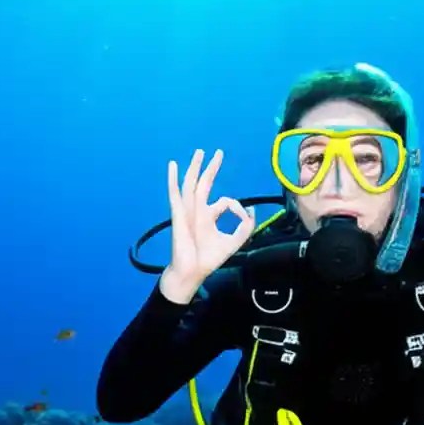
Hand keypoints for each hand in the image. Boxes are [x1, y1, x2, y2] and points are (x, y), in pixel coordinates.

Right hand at [160, 149, 255, 303]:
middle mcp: (197, 210)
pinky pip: (175, 194)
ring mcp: (187, 211)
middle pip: (204, 184)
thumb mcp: (234, 241)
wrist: (193, 272)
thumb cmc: (208, 258)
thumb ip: (245, 227)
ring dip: (195, 167)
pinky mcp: (179, 215)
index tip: (245, 216)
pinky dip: (172, 180)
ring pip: (190, 184)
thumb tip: (251, 209)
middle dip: (211, 168)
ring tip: (200, 152)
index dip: (238, 207)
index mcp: (209, 216)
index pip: (225, 202)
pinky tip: (172, 166)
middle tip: (218, 152)